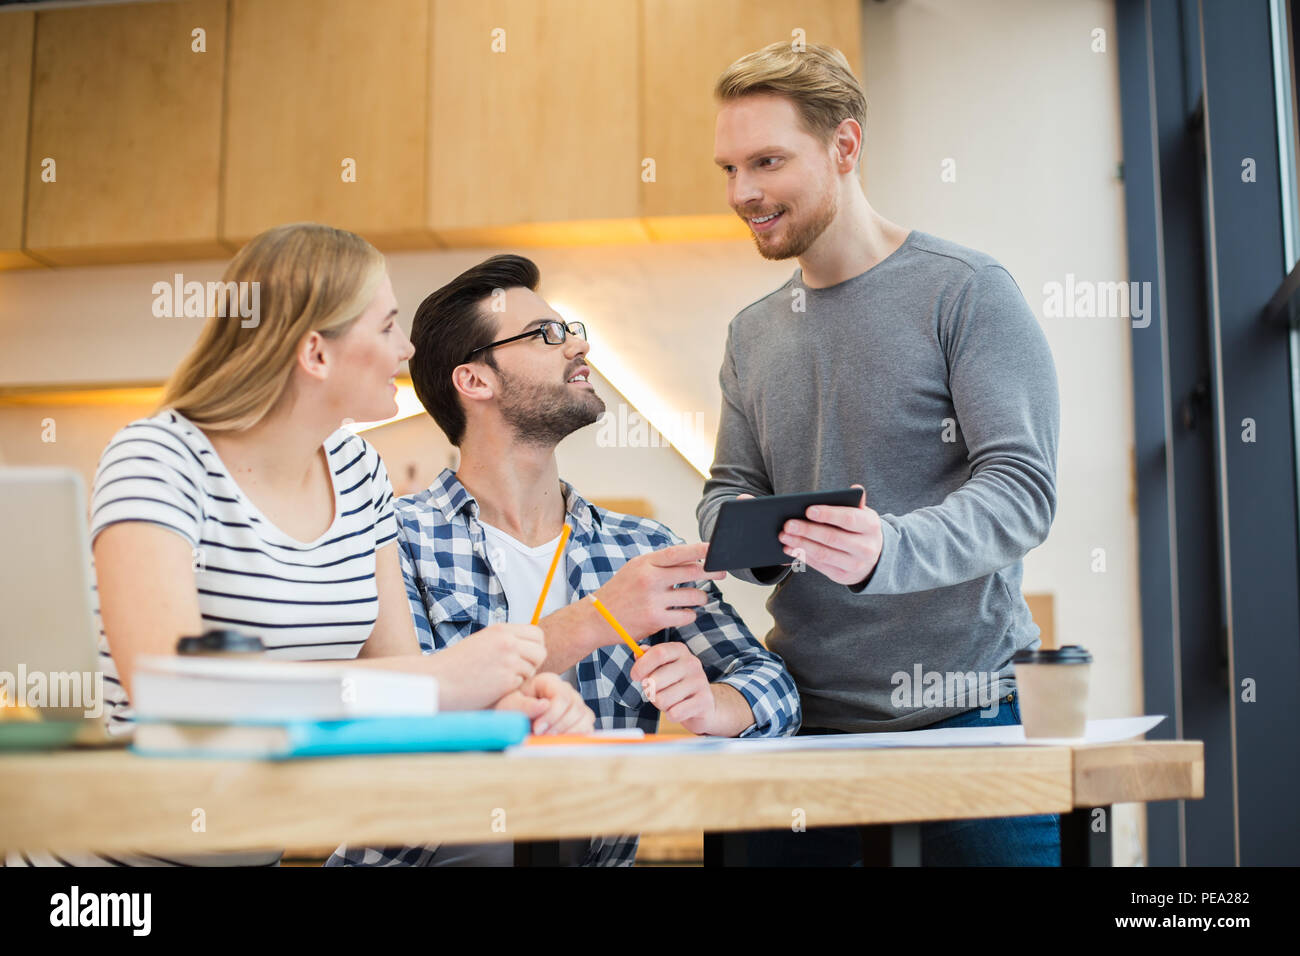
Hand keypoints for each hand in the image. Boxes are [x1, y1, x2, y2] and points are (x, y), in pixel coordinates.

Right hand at [438, 622, 545, 704]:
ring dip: (521, 677)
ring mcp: (509, 660)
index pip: (537, 634)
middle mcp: (507, 642)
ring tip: (499, 680)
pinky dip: (511, 688)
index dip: (534, 647)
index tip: (523, 657)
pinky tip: (494, 688)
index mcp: (501, 630)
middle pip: (540, 651)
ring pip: (532, 669)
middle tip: (515, 672)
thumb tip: (526, 645)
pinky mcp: (507, 680)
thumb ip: (504, 641)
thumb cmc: (455, 664)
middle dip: (532, 663)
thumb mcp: (482, 642)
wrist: (437, 680)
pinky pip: (521, 684)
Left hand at [494, 672, 594, 734]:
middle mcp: (566, 690)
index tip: (537, 729)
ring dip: (569, 732)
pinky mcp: (579, 719)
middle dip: (560, 725)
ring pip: (585, 717)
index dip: (552, 714)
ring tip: (550, 740)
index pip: (562, 695)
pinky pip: (587, 727)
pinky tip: (560, 741)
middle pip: (576, 707)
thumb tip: (544, 705)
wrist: (511, 721)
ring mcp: (575, 704)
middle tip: (542, 737)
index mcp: (549, 681)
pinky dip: (577, 736)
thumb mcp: (510, 706)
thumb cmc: (510, 710)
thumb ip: (524, 705)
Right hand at [592, 542, 724, 642]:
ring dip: (700, 597)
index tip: (714, 548)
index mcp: (644, 564)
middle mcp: (650, 580)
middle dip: (711, 571)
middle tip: (722, 572)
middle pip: (691, 572)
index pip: (677, 553)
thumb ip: (659, 563)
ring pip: (693, 596)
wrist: (596, 618)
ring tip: (697, 597)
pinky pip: (686, 616)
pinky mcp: (656, 620)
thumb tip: (689, 556)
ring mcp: (653, 600)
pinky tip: (685, 613)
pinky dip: (690, 614)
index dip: (699, 549)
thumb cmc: (619, 592)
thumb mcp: (634, 569)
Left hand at [629, 642, 715, 733]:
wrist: (703, 705)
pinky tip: (678, 710)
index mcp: (679, 650)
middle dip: (649, 691)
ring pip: (662, 699)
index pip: (658, 653)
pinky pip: (675, 713)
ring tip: (669, 701)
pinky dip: (672, 715)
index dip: (641, 666)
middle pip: (656, 680)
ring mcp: (699, 681)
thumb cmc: (676, 684)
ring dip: (661, 705)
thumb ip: (647, 660)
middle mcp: (691, 663)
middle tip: (655, 693)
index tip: (634, 676)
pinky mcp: (704, 700)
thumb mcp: (660, 669)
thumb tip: (637, 652)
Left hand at [777, 483, 882, 586]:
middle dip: (807, 531)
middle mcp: (866, 547)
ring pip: (823, 554)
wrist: (874, 558)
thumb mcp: (862, 515)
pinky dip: (802, 556)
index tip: (808, 510)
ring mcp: (855, 564)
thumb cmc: (860, 529)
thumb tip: (855, 488)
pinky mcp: (843, 576)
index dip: (828, 514)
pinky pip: (820, 566)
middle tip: (787, 524)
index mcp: (871, 526)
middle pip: (832, 538)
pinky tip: (789, 548)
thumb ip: (855, 503)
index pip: (849, 519)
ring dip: (800, 545)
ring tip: (783, 536)